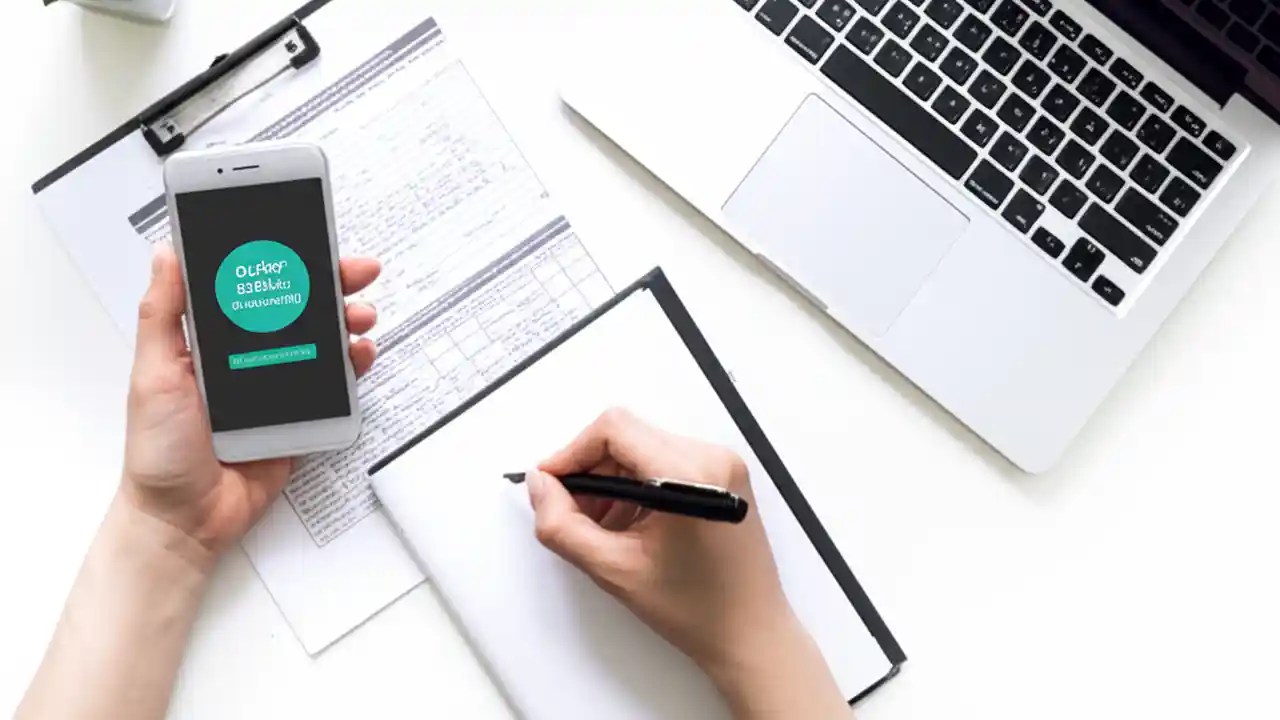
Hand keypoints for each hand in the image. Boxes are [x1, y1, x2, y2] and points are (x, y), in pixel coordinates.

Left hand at [120, 245, 381, 562]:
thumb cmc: (158, 452)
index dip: (279, 261)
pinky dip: (352, 365)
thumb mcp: (153, 373)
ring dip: (345, 321)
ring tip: (359, 315)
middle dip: (329, 285)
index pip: (250, 288)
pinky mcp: (299, 415)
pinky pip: (333, 384)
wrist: (185, 519)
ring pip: (320, 342)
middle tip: (355, 271)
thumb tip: (167, 253)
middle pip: (295, 309)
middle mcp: (246, 358)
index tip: (304, 238)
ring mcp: (275, 386)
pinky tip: (360, 353)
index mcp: (209, 341)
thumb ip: (163, 314)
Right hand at [526, 409, 793, 672]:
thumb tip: (539, 485)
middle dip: (591, 471)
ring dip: (613, 481)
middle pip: (628, 436)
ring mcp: (723, 465)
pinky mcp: (725, 476)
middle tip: (572, 515)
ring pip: (644, 448)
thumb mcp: (615, 570)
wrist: (751, 634)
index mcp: (690, 473)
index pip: (614, 429)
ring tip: (603, 528)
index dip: (572, 452)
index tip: (551, 484)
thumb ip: (564, 525)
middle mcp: (712, 457)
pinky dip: (638, 486)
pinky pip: (666, 462)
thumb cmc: (696, 609)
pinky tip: (630, 526)